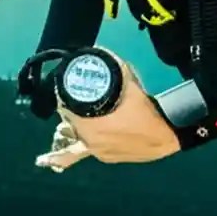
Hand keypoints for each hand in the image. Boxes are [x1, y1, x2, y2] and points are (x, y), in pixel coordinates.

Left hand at [34, 52, 180, 171]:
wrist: (166, 136)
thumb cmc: (146, 111)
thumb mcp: (129, 84)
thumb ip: (115, 70)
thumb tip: (102, 54)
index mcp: (89, 124)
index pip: (66, 108)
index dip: (63, 97)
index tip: (65, 88)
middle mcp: (89, 140)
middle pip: (69, 122)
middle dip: (69, 110)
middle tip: (72, 99)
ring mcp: (96, 151)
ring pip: (73, 139)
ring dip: (70, 129)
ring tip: (60, 131)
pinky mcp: (105, 157)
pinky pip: (81, 155)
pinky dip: (71, 151)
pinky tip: (50, 161)